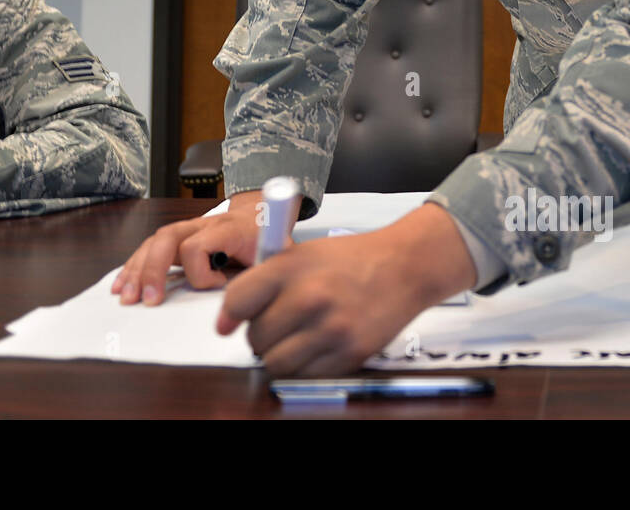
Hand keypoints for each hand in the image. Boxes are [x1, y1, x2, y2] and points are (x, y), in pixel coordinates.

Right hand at [111, 189, 294, 305]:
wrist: (261, 213)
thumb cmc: (266, 236)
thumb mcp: (274, 253)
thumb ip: (261, 273)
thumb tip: (244, 300)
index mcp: (225, 228)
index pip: (198, 246)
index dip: (203, 273)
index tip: (220, 286)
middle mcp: (200, 224)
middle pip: (166, 238)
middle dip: (153, 270)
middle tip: (149, 300)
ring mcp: (186, 229)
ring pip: (154, 242)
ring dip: (137, 270)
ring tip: (127, 297)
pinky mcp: (178, 238)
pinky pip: (150, 247)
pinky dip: (134, 266)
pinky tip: (122, 284)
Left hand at [214, 202, 476, 375]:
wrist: (404, 266)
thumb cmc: (349, 259)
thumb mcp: (302, 254)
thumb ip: (263, 281)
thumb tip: (225, 322)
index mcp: (291, 267)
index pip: (237, 300)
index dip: (229, 316)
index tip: (229, 323)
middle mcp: (309, 298)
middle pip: (255, 338)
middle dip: (260, 335)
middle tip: (278, 324)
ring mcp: (331, 329)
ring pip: (276, 364)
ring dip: (279, 355)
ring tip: (295, 338)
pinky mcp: (350, 354)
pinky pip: (306, 375)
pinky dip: (304, 366)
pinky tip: (316, 346)